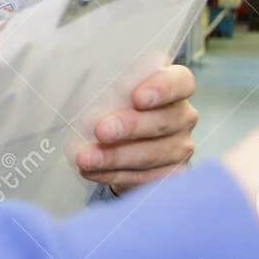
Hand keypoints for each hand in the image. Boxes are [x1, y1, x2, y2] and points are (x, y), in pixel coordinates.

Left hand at [74, 64, 197, 192]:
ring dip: (115, 156)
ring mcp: (180, 147)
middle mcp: (182, 116)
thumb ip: (106, 83)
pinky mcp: (170, 174)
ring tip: (86, 158)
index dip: (162, 88)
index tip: (136, 97)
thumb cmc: (114, 105)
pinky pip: (144, 178)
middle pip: (164, 121)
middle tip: (101, 131)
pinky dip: (114, 175)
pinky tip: (92, 171)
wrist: (119, 142)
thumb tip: (76, 80)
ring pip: (152, 154)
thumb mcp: (111, 88)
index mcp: (175, 86)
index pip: (181, 82)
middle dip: (131, 127)